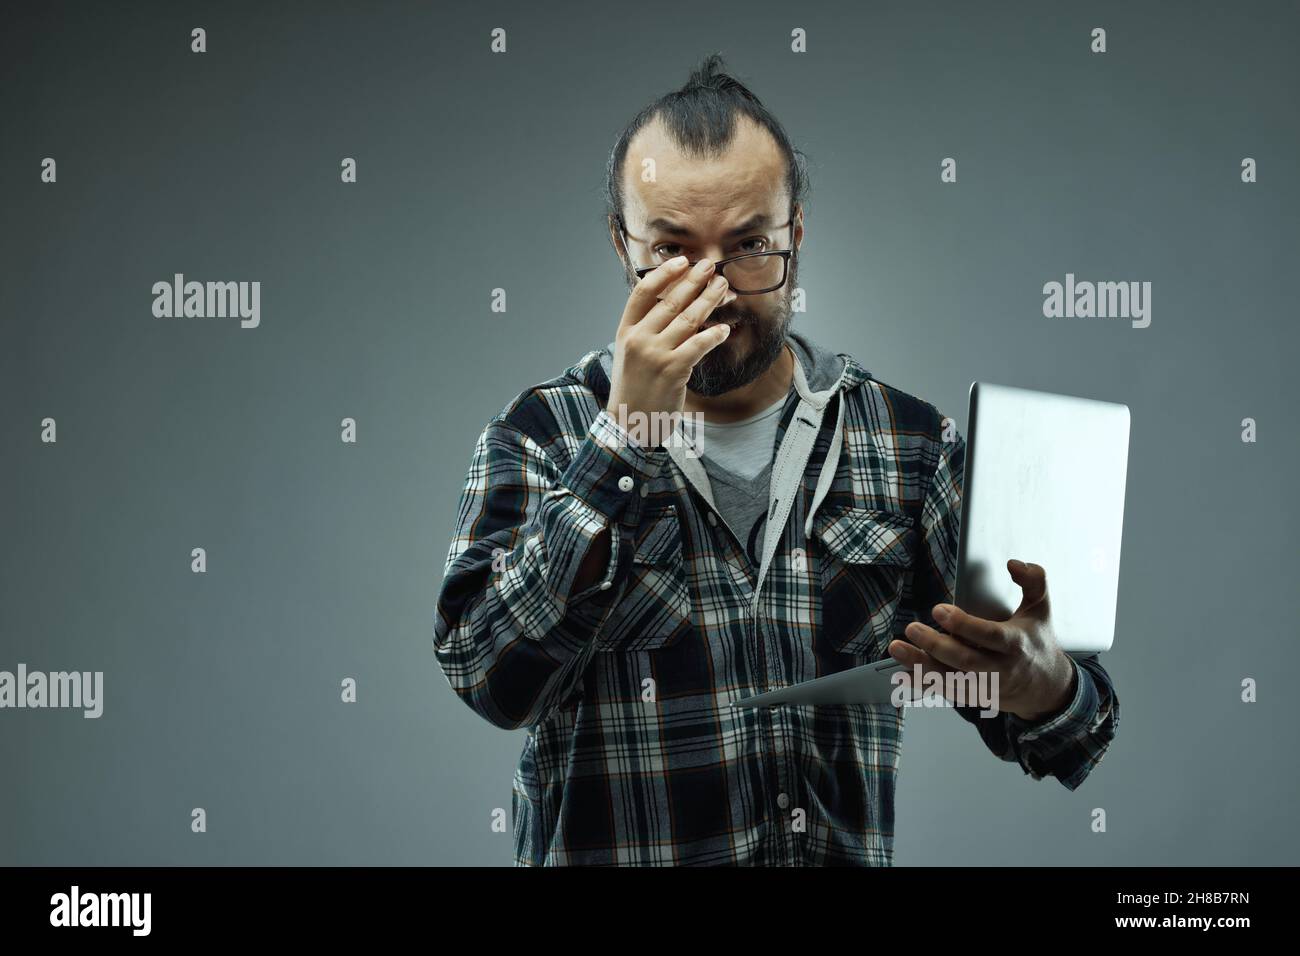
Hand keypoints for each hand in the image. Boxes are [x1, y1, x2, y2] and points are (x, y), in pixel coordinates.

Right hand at [606, 256, 737, 427]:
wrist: (628, 424)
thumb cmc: (635, 388)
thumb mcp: (631, 354)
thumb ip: (647, 329)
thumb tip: (675, 303)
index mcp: (625, 331)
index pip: (643, 292)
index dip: (664, 274)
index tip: (683, 261)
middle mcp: (638, 339)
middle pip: (670, 301)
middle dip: (694, 281)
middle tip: (712, 268)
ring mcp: (655, 354)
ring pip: (688, 319)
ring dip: (709, 301)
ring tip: (723, 289)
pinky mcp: (673, 370)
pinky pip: (699, 345)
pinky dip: (713, 335)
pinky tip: (725, 329)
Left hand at [888, 559, 1076, 720]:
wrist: (1047, 689)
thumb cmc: (1037, 643)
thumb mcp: (1041, 609)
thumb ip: (1034, 580)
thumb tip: (1014, 563)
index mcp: (1016, 644)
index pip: (989, 635)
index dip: (963, 624)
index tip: (939, 610)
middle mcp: (1001, 668)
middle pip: (965, 660)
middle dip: (935, 645)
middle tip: (912, 628)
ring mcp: (986, 685)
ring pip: (950, 679)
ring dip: (920, 665)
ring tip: (897, 648)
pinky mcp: (974, 696)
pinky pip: (945, 691)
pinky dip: (922, 683)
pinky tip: (902, 671)